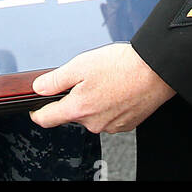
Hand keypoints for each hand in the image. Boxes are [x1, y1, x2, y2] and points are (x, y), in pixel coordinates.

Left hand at [29, 43, 175, 133]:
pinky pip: (109, 116)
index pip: (47, 119)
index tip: (35, 109)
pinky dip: (110, 105)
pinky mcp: (125, 125)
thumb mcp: (81, 65)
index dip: (37, 113)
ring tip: (107, 80)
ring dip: (94, 101)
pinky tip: (118, 89)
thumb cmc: (122, 66)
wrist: (155, 71)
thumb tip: (38, 88)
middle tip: (87, 78)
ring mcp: (110, 126)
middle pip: (73, 114)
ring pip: (92, 115)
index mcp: (78, 108)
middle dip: (75, 98)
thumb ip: (55, 80)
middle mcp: (93, 123)